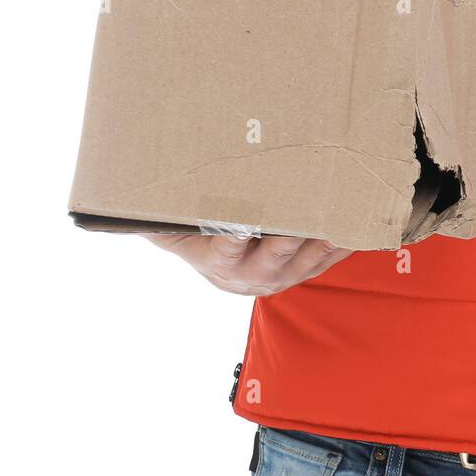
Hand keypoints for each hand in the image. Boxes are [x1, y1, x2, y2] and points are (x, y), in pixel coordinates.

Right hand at [140, 230, 354, 294]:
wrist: (221, 269)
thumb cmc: (196, 238)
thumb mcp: (174, 231)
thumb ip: (158, 218)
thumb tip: (117, 198)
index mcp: (219, 262)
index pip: (226, 250)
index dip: (236, 238)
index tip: (245, 223)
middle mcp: (250, 276)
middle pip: (272, 259)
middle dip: (290, 239)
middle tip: (305, 218)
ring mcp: (281, 277)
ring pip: (306, 263)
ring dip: (324, 244)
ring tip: (340, 220)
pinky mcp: (305, 272)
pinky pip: (328, 261)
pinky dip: (343, 245)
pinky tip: (359, 227)